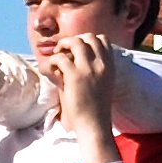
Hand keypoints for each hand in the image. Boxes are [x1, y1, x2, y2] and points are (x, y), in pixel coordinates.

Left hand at [46, 34, 122, 160]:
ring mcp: (89, 69)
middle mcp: (101, 64)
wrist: (94, 125)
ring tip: (57, 57)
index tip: (78, 51)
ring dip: (63, 46)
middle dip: (74, 40)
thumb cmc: (95, 108)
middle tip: (64, 51)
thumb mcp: (102, 84)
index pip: (103, 40)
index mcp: (110, 66)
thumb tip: (72, 57)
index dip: (88, 41)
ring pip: (75, 42)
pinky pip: (60, 58)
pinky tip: (52, 71)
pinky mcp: (74, 76)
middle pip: (89, 37)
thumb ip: (92, 68)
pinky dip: (53, 61)